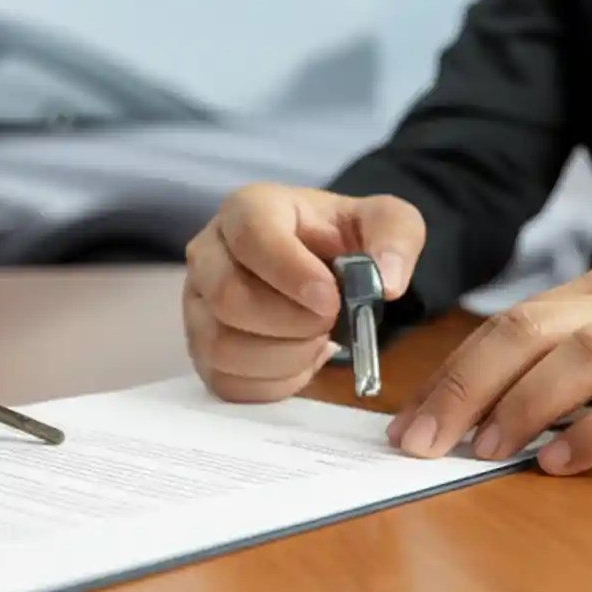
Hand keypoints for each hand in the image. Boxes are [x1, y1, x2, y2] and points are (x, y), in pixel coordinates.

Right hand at [183, 183, 424, 400]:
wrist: (316, 268)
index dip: (290, 272)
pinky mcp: (200, 349)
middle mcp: (207, 253)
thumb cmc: (339, 240)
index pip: (252, 236)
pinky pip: (226, 381)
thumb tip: (388, 283)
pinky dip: (272, 382)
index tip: (331, 300)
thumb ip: (395, 237)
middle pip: (228, 297)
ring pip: (223, 345)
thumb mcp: (382, 221)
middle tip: (329, 322)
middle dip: (291, 323)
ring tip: (315, 340)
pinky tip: (297, 359)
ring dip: (284, 356)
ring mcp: (196, 304)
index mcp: (247, 210)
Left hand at [387, 261, 591, 474]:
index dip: (451, 371)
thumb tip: (469, 414)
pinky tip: (563, 461)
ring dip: (525, 406)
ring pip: (589, 354)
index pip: (510, 323)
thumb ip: (561, 369)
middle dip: (465, 386)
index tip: (409, 421)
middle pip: (532, 330)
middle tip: (424, 440)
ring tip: (487, 450)